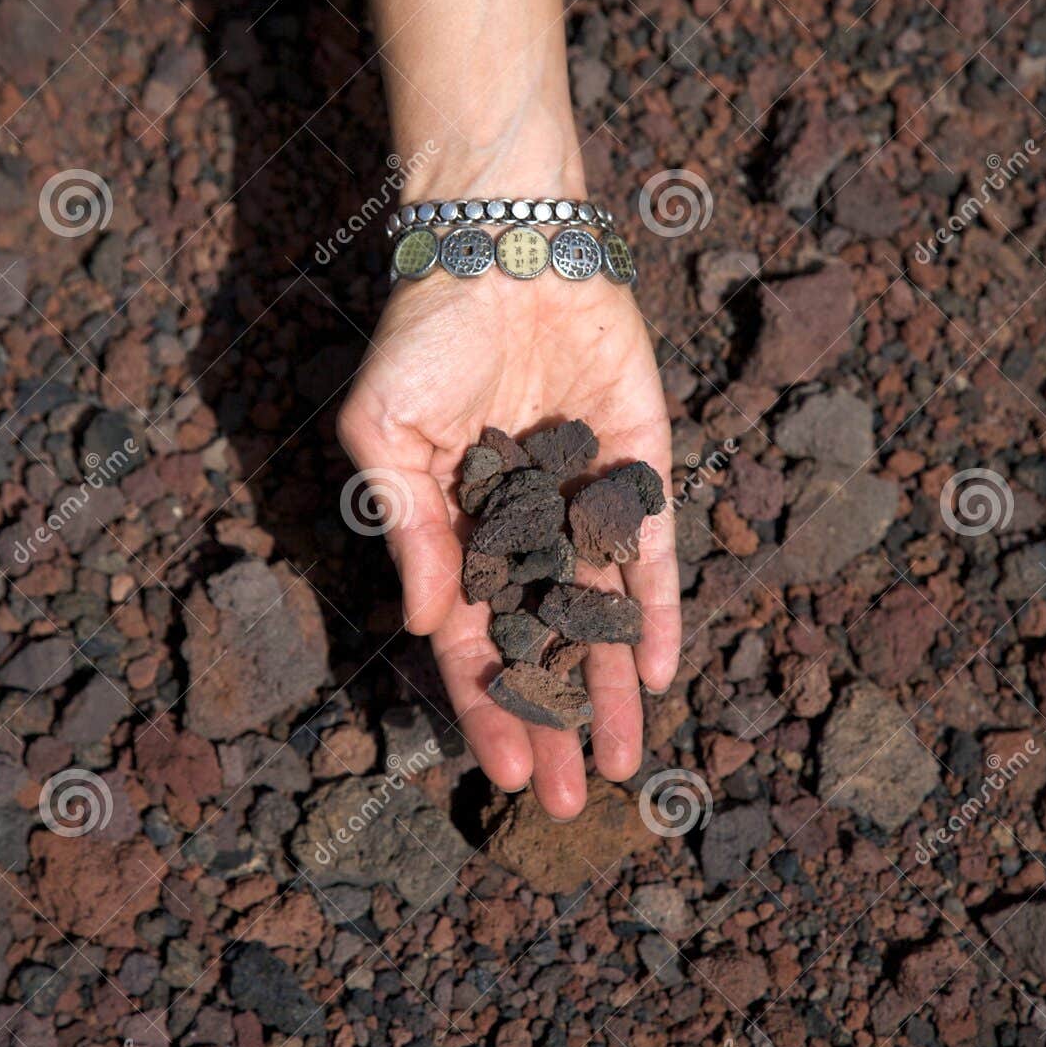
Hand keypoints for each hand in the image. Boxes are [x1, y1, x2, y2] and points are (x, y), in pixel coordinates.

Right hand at [337, 265, 680, 818]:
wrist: (502, 246)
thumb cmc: (426, 335)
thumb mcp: (387, 435)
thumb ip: (411, 528)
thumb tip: (424, 625)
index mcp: (461, 524)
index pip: (474, 636)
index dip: (483, 703)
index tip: (497, 771)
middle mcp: (526, 522)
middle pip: (542, 640)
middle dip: (552, 718)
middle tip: (563, 799)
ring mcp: (584, 495)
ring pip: (599, 612)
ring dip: (607, 686)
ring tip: (618, 763)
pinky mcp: (640, 462)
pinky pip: (651, 548)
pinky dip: (654, 608)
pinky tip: (658, 672)